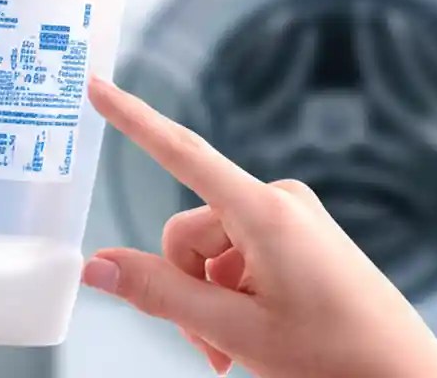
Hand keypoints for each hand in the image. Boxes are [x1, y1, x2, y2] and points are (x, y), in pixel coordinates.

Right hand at [83, 77, 436, 377]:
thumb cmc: (338, 358)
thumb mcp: (236, 331)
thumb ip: (160, 294)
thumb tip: (98, 265)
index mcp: (264, 212)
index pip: (181, 153)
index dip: (132, 119)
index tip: (99, 86)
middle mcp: (279, 202)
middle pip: (190, 233)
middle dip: (187, 290)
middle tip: (213, 350)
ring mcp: (293, 219)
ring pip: (212, 253)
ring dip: (210, 302)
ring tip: (237, 352)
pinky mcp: (301, 238)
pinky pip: (241, 258)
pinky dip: (233, 298)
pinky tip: (254, 337)